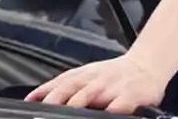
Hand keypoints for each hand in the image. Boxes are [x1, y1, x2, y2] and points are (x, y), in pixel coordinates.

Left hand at [26, 54, 167, 114]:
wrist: (146, 64)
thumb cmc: (113, 74)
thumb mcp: (86, 74)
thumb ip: (63, 86)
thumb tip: (34, 98)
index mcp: (83, 75)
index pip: (59, 82)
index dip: (44, 92)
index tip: (31, 102)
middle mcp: (95, 79)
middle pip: (71, 88)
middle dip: (56, 99)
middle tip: (44, 111)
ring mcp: (112, 86)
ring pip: (91, 94)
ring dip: (78, 102)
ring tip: (68, 113)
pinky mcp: (131, 94)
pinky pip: (121, 102)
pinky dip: (113, 108)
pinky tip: (108, 113)